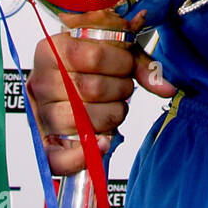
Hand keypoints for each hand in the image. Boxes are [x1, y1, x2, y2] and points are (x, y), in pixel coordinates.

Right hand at [26, 7, 176, 174]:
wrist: (61, 82)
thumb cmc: (87, 65)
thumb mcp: (112, 54)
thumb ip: (140, 65)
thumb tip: (167, 88)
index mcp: (51, 50)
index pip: (93, 56)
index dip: (121, 63)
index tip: (127, 66)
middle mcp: (40, 82)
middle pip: (92, 88)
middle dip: (121, 89)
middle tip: (123, 87)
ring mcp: (40, 114)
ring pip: (84, 120)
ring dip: (112, 115)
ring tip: (113, 106)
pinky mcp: (44, 142)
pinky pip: (59, 157)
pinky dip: (85, 154)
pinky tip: (103, 142)